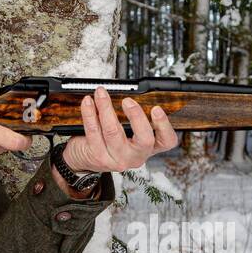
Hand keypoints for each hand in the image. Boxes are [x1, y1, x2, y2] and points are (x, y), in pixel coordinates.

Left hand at [62, 86, 179, 174]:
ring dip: (106, 107)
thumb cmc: (108, 141)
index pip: (166, 141)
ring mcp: (118, 159)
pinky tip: (88, 103)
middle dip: (137, 116)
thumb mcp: (127, 131)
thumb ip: (133, 117)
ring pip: (113, 132)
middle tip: (127, 101)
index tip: (156, 109)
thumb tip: (131, 93)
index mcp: (148, 148)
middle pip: (145, 140)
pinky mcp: (99, 157)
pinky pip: (94, 131)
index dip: (164, 126)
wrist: (84, 158)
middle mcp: (136, 156)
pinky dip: (89, 113)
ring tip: (101, 94)